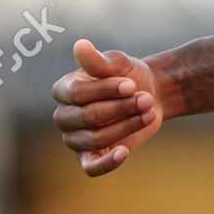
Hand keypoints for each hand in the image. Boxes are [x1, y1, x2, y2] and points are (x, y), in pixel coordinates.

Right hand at [51, 39, 161, 175]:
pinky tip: (124, 152)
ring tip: (147, 112)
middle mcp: (64, 116)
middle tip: (146, 98)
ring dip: (126, 126)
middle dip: (121, 108)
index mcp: (63, 90)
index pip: (76, 93)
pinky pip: (91, 168)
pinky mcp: (90, 158)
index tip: (131, 85)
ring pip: (95, 139)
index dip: (105, 90)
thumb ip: (98, 60)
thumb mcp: (117, 63)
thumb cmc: (129, 76)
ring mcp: (74, 139)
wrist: (150, 94)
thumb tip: (80, 45)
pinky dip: (107, 163)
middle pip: (88, 117)